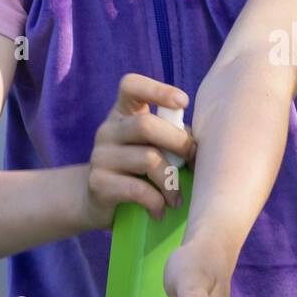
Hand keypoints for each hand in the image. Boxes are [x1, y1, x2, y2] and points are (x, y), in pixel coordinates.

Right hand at [81, 73, 197, 228]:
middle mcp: (108, 130)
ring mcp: (100, 156)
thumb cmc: (136, 169)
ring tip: (177, 198)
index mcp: (123, 113)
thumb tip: (201, 146)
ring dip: (171, 181)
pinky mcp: (98, 183)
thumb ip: (172, 137)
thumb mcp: (152, 146)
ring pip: (147, 159)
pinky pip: (137, 189)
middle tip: (192, 162)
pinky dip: (156, 202)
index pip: (131, 86)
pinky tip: (160, 210)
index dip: (157, 90)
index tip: (184, 103)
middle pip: (146, 125)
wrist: (95, 200)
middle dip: (178, 143)